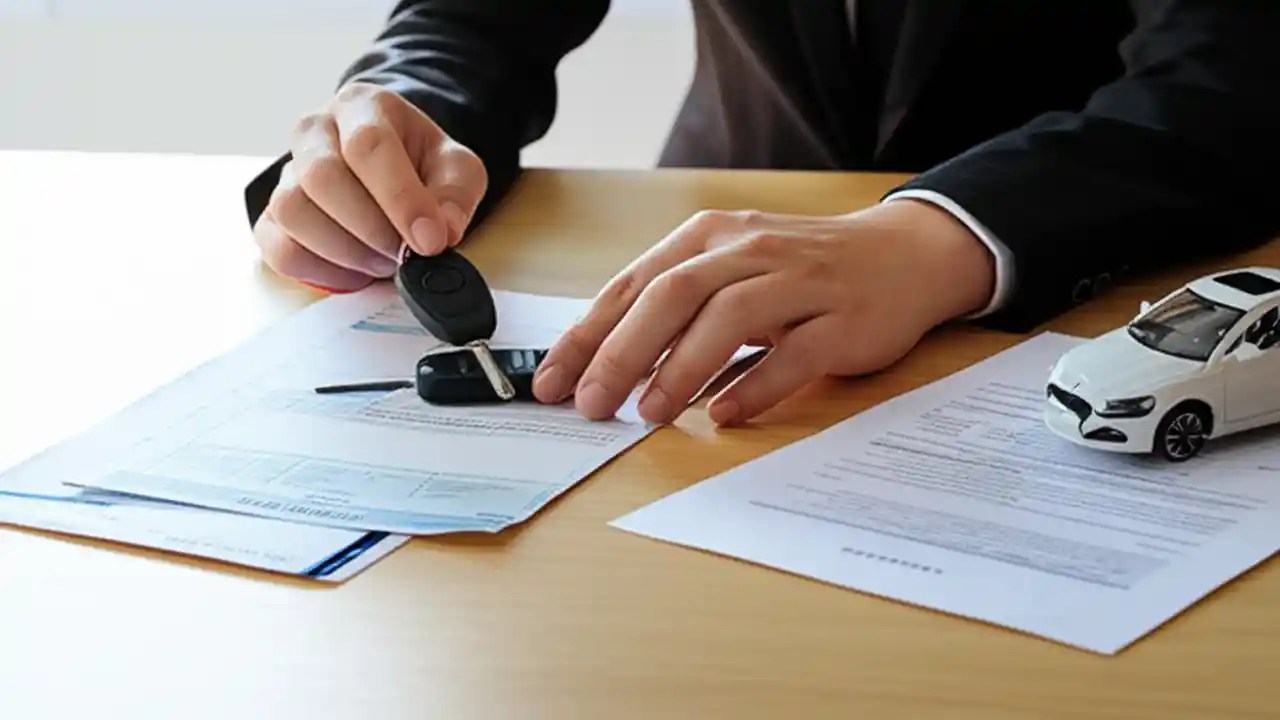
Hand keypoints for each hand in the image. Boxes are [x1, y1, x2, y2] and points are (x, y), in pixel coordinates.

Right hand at [253, 82, 487, 290]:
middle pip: (322, 177)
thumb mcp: (454, 167)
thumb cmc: (418, 163)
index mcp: (362, 107)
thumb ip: (456, 194)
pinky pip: (278, 248)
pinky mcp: (272, 215)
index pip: (369, 145)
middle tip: (404, 253)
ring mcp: (286, 173)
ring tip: (381, 261)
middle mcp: (314, 131)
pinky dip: (318, 271)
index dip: (401, 198)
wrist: (390, 167)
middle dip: (371, 228)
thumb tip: (443, 232)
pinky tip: (353, 273)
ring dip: (344, 251)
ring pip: (293, 212)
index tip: (430, 240)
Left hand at [531, 200, 995, 424]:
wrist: (902, 255)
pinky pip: (794, 354)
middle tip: (592, 404)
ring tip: (650, 413)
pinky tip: (726, 416)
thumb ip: (675, 306)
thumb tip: (606, 363)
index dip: (588, 334)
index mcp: (710, 237)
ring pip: (728, 318)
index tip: (552, 381)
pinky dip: (757, 385)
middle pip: (672, 296)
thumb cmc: (800, 270)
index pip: (634, 284)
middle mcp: (750, 251)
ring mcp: (799, 283)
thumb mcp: (731, 269)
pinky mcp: (842, 320)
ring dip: (681, 368)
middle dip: (622, 352)